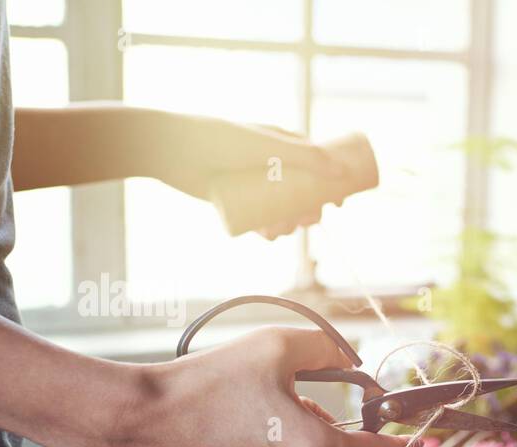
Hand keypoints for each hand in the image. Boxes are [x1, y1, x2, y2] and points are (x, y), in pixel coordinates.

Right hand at [103, 326, 414, 446]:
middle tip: (294, 392)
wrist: (137, 423)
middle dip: (331, 424)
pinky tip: (239, 428)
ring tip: (255, 408)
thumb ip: (328, 347)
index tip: (421, 439)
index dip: (404, 442)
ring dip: (301, 436)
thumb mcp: (276, 347)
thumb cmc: (205, 384)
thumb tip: (351, 356)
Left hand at [155, 114, 354, 237]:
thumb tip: (344, 173)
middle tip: (305, 221)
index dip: (332, 185)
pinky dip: (266, 229)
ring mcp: (254, 183)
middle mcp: (271, 163)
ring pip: (282, 208)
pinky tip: (265, 235)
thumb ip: (309, 158)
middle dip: (308, 211)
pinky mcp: (237, 199)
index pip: (318, 165)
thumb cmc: (222, 140)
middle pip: (303, 192)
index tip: (339, 204)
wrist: (172, 150)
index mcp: (282, 144)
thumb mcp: (270, 147)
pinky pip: (260, 218)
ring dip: (287, 224)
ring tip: (278, 231)